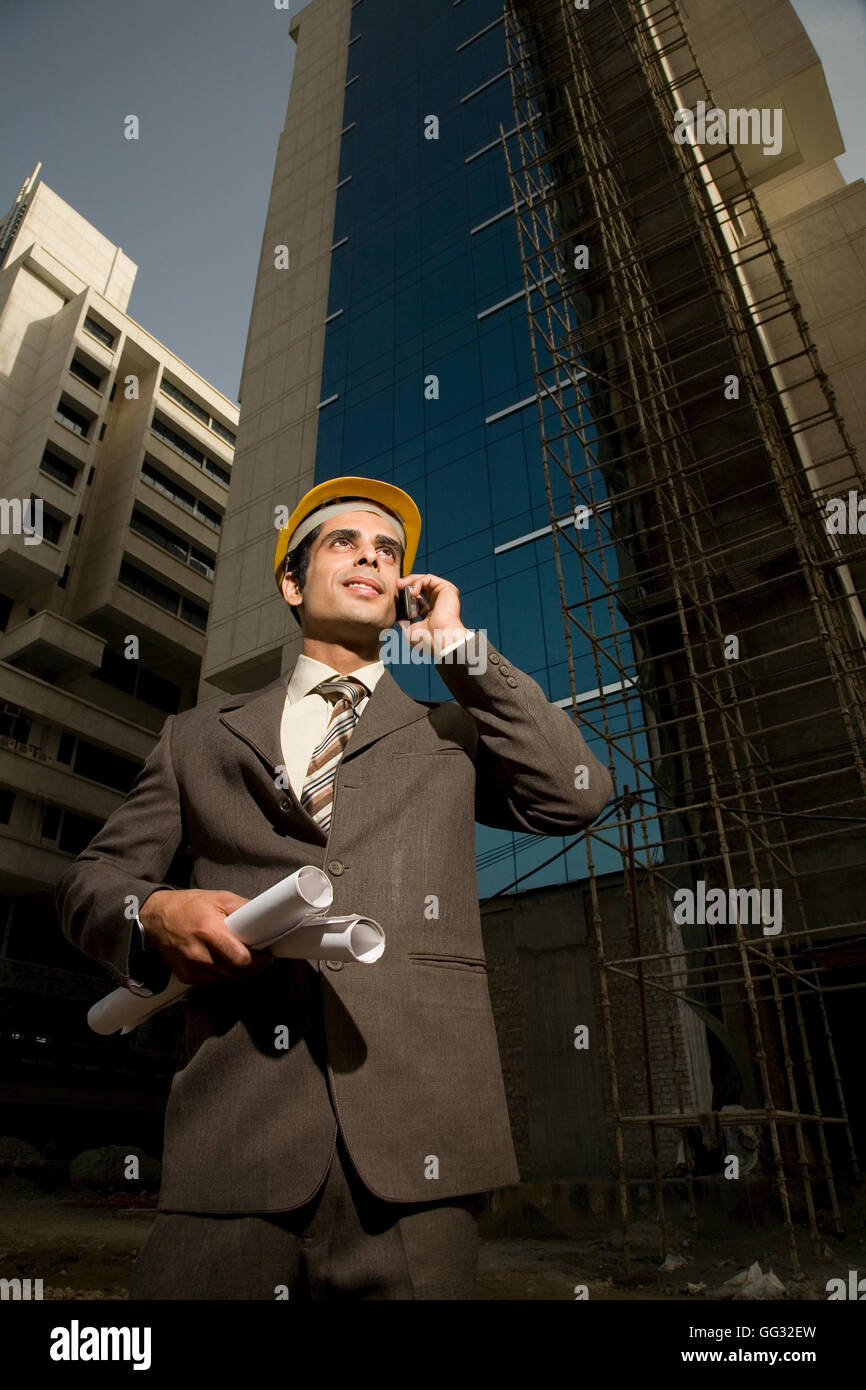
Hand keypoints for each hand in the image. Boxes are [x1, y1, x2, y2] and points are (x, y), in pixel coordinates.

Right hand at [138, 889, 273, 986]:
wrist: (155, 917)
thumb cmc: (188, 906)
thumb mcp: (219, 898)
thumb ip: (243, 908)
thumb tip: (265, 918)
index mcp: (209, 931)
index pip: (241, 958)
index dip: (258, 959)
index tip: (265, 955)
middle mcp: (199, 954)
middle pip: (236, 972)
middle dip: (250, 965)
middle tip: (255, 955)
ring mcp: (191, 968)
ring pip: (226, 978)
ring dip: (236, 969)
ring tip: (236, 954)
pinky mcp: (186, 976)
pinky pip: (213, 980)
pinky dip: (221, 972)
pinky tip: (219, 958)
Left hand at [396, 573, 467, 653]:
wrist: (440, 639)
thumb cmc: (428, 639)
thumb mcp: (411, 630)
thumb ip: (405, 622)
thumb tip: (399, 619)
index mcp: (432, 611)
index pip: (418, 597)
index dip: (406, 594)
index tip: (397, 594)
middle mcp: (439, 601)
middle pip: (421, 586)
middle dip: (407, 583)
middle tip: (397, 585)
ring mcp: (444, 594)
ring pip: (424, 580)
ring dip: (410, 581)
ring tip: (401, 586)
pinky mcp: (447, 589)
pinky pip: (429, 578)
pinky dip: (418, 582)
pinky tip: (412, 592)